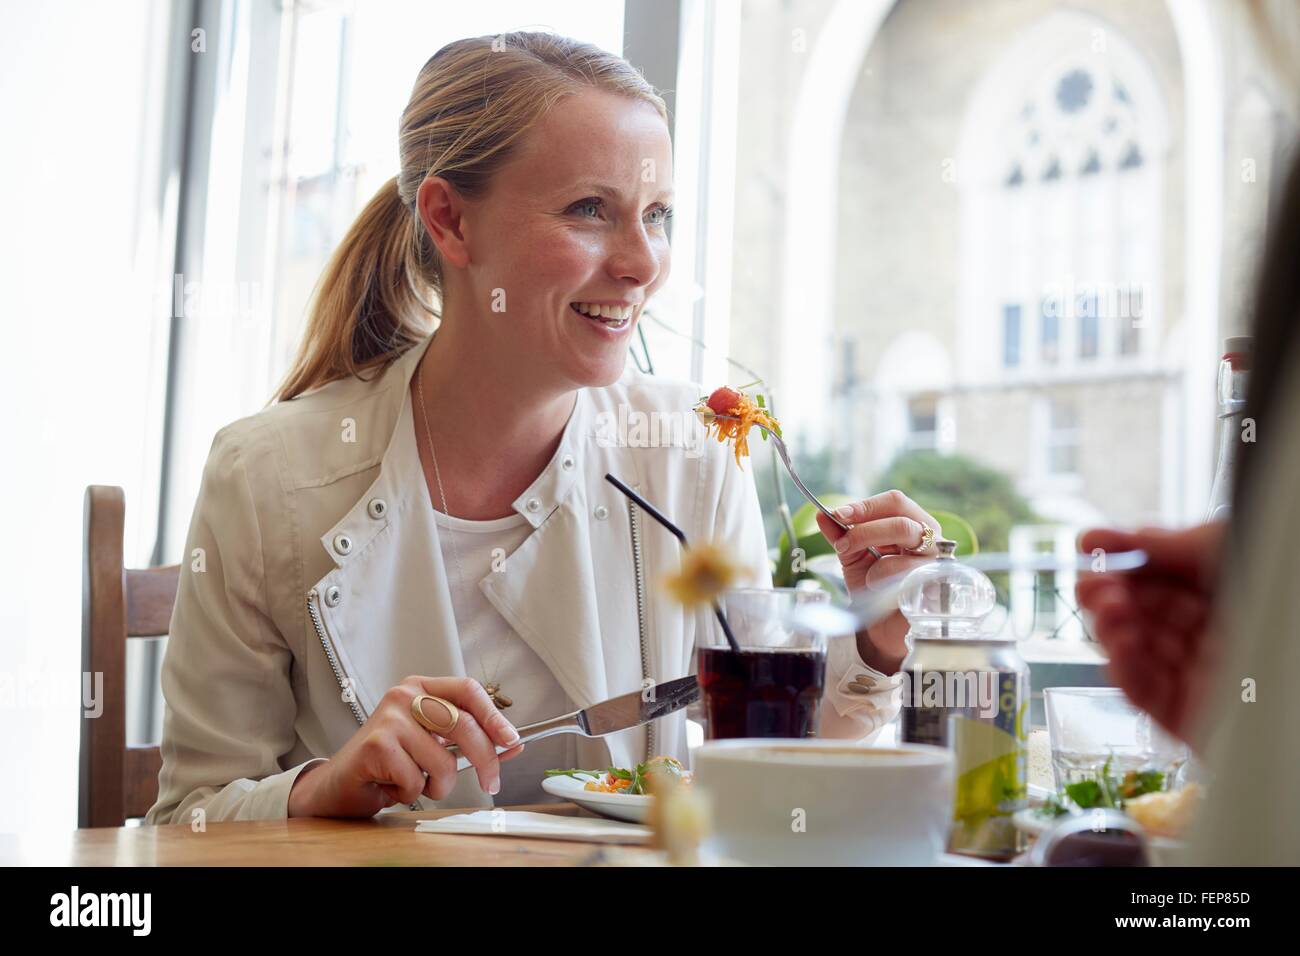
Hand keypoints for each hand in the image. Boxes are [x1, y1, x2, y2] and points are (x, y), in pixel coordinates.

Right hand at [288, 676, 524, 817]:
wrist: (337, 786)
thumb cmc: (386, 765)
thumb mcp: (433, 747)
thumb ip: (469, 743)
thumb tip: (512, 745)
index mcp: (420, 688)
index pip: (468, 690)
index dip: (494, 716)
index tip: (511, 740)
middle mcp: (404, 696)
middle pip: (463, 725)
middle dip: (485, 760)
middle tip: (491, 783)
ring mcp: (389, 718)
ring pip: (443, 760)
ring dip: (437, 785)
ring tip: (414, 782)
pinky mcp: (377, 744)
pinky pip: (416, 779)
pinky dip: (410, 793)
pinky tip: (391, 785)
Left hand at [815, 490, 940, 674]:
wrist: (884, 627)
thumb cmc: (874, 587)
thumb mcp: (853, 557)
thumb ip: (841, 535)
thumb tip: (822, 514)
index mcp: (914, 524)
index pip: (895, 502)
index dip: (866, 506)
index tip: (838, 514)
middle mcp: (932, 540)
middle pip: (901, 522)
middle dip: (865, 530)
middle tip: (842, 545)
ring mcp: (936, 563)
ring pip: (904, 549)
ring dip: (873, 562)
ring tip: (866, 577)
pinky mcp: (933, 586)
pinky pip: (903, 575)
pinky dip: (883, 581)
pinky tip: (880, 592)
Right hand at [1075, 523, 1224, 743]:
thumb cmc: (1280, 592)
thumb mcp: (1226, 548)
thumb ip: (1173, 545)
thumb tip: (1120, 539)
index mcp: (1223, 591)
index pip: (1158, 573)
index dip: (1119, 556)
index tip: (1090, 543)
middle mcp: (1209, 631)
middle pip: (1137, 612)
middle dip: (1105, 594)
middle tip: (1096, 586)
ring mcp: (1198, 676)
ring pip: (1132, 653)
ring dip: (1109, 630)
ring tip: (1112, 613)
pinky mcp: (1190, 720)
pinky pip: (1143, 696)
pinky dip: (1123, 670)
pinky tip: (1123, 647)